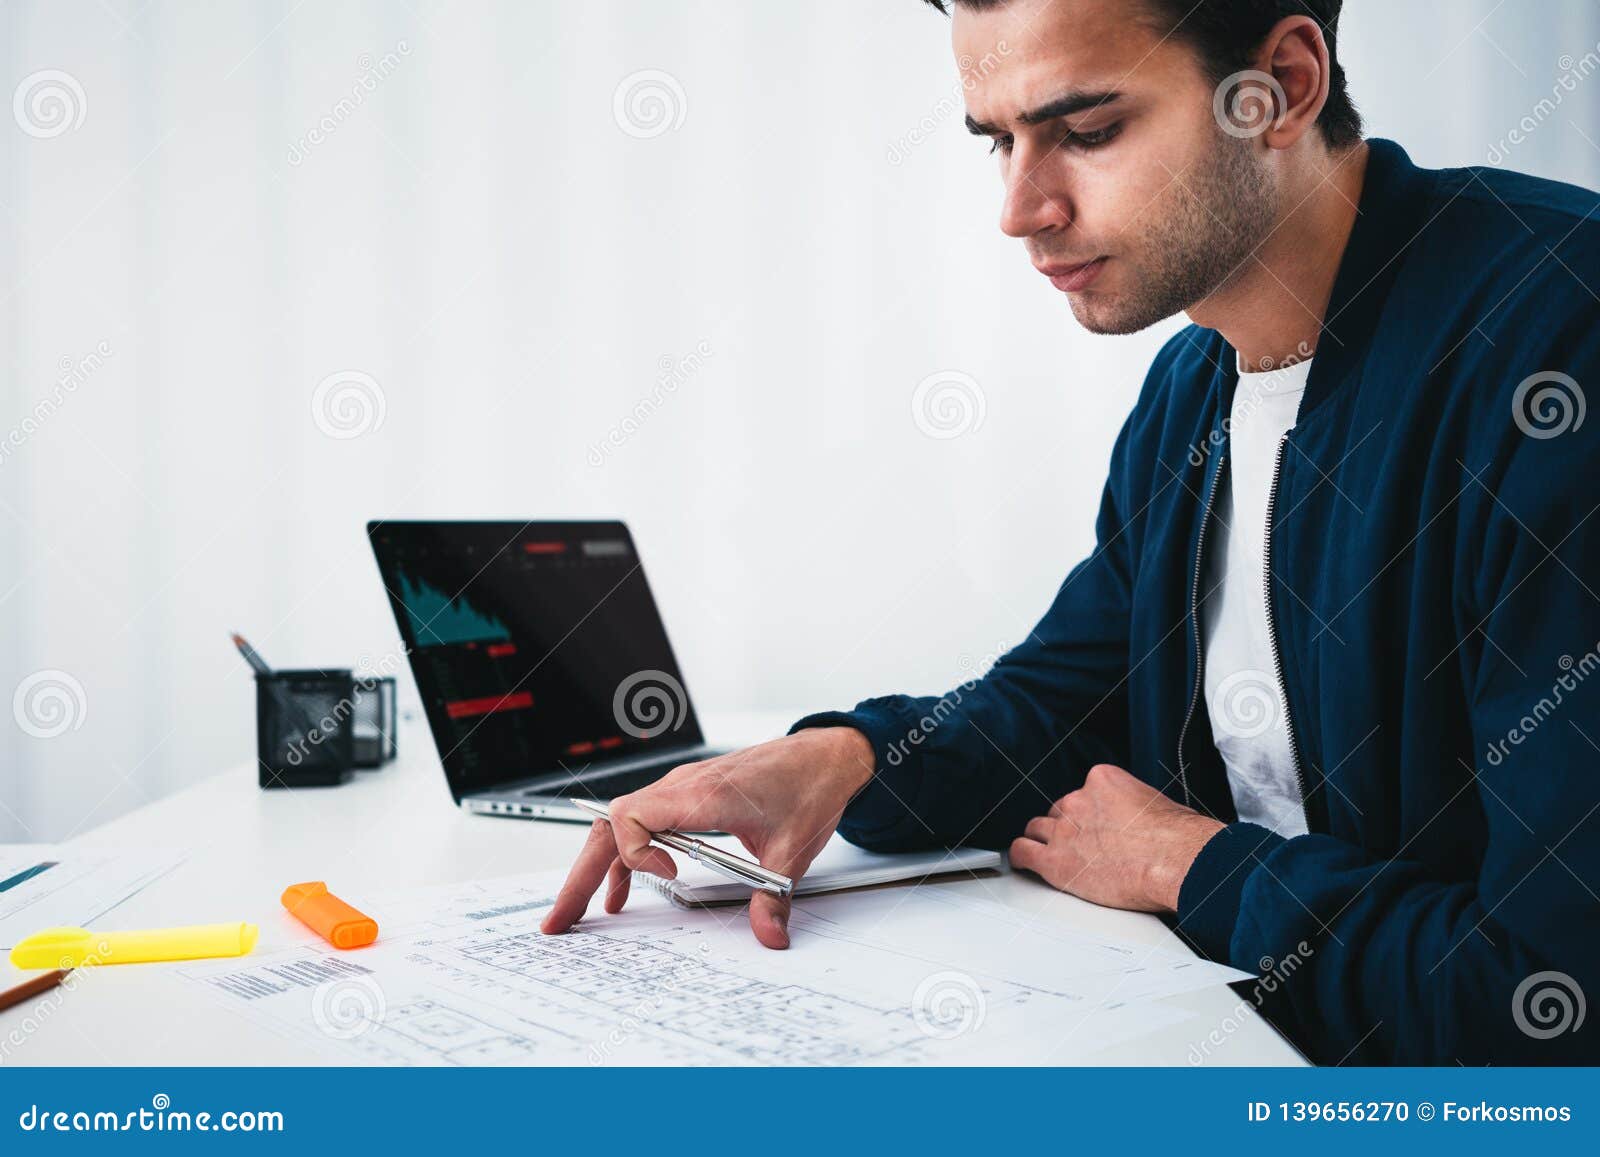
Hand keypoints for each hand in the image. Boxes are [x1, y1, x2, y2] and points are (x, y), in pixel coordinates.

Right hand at [539, 727, 874, 948]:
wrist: (825, 755)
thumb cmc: (808, 785)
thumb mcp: (794, 848)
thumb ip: (776, 897)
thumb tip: (769, 937)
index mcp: (701, 794)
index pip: (631, 816)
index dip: (636, 854)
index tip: (668, 876)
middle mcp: (682, 789)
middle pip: (610, 827)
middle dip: (581, 874)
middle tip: (559, 920)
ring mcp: (681, 792)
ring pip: (620, 826)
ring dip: (595, 867)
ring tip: (577, 913)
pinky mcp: (688, 799)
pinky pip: (642, 826)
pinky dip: (627, 858)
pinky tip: (621, 893)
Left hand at [1008, 763, 1223, 912]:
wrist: (1177, 860)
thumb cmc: (1179, 838)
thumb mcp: (1157, 803)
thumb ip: (1133, 806)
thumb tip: (1137, 820)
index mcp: (1102, 780)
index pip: (1082, 793)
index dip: (1086, 813)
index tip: (1093, 826)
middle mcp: (1078, 801)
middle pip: (1057, 812)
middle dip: (1065, 827)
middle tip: (1077, 845)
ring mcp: (1064, 830)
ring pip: (1037, 830)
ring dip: (1043, 841)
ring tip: (1049, 854)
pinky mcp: (1055, 861)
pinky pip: (1023, 853)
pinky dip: (1021, 857)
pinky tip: (1025, 863)